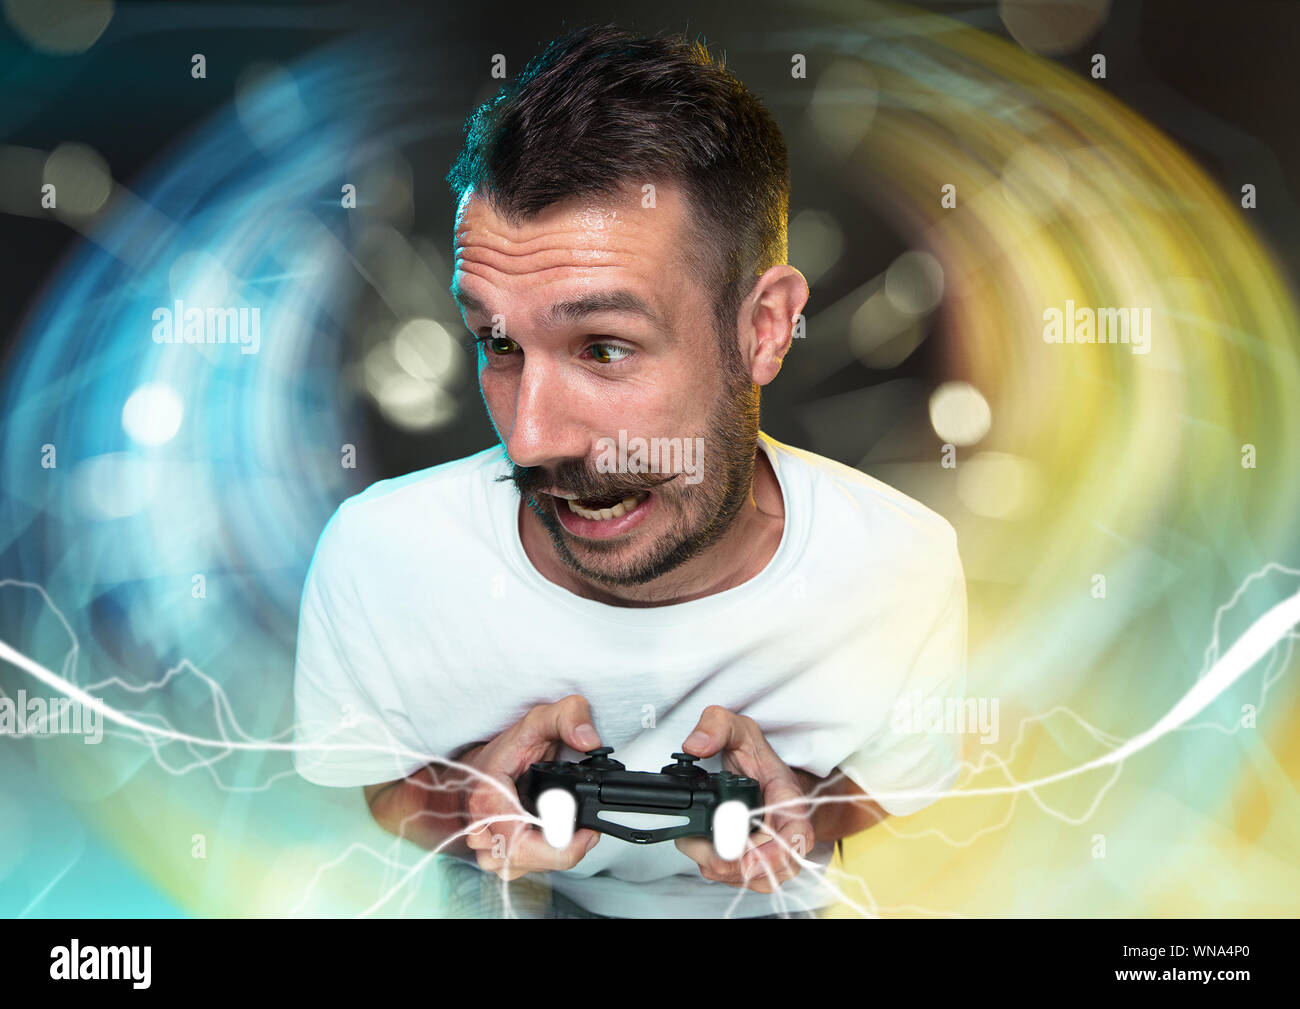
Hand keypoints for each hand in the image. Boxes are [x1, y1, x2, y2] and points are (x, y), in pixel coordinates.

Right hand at [459, 694, 602, 880]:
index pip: (521, 843)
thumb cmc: (506, 748)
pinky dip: (541, 855)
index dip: (561, 844)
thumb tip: (588, 740)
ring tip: (568, 828)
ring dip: (551, 853)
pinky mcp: (493, 856)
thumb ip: (568, 717)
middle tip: (584, 829)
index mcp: (487, 797)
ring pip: (523, 866)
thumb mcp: (540, 719)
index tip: (586, 831)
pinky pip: (519, 867)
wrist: (478, 765)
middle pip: (525, 859)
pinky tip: (552, 835)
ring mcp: (484, 847)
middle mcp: (480, 828)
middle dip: (562, 848)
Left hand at [673, 706, 814, 893]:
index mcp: (789, 800)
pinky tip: (706, 848)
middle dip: (727, 860)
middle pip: (768, 867)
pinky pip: (744, 880)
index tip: (746, 860)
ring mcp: (777, 853)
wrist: (767, 776)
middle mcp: (789, 832)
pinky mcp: (763, 865)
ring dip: (720, 866)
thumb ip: (717, 726)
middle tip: (698, 842)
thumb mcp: (738, 728)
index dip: (773, 854)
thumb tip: (696, 746)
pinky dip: (720, 869)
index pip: (796, 836)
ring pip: (754, 879)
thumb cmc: (758, 758)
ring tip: (697, 841)